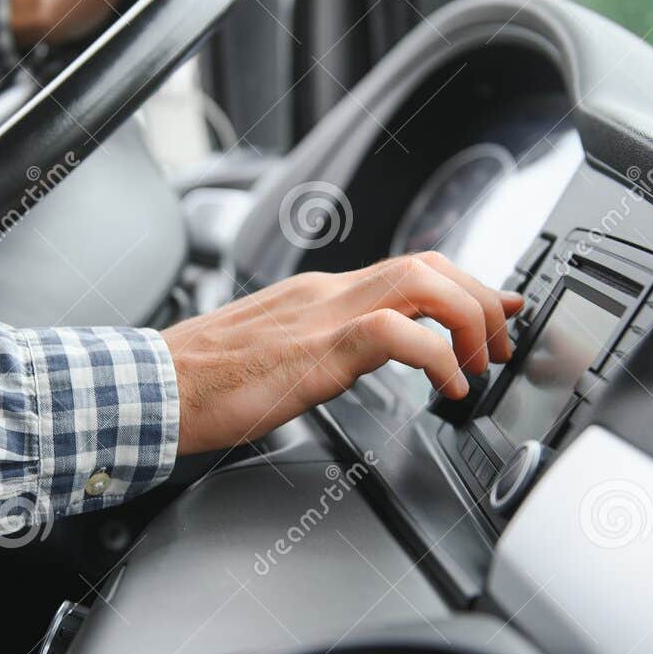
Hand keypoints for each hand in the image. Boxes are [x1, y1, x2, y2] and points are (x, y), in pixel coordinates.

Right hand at [163, 253, 522, 455]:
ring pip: (421, 282)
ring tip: (479, 366)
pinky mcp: (316, 350)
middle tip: (498, 346)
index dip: (465, 286)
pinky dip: (437, 358)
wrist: (154, 389)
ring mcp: (321, 316)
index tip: (498, 310)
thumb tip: (354, 363)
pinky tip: (447, 389)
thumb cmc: (201, 385)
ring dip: (468, 321)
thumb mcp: (273, 358)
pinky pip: (396, 334)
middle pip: (429, 264)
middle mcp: (326, 293)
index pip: (408, 268)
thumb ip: (317, 350)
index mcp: (317, 295)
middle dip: (480, 301)